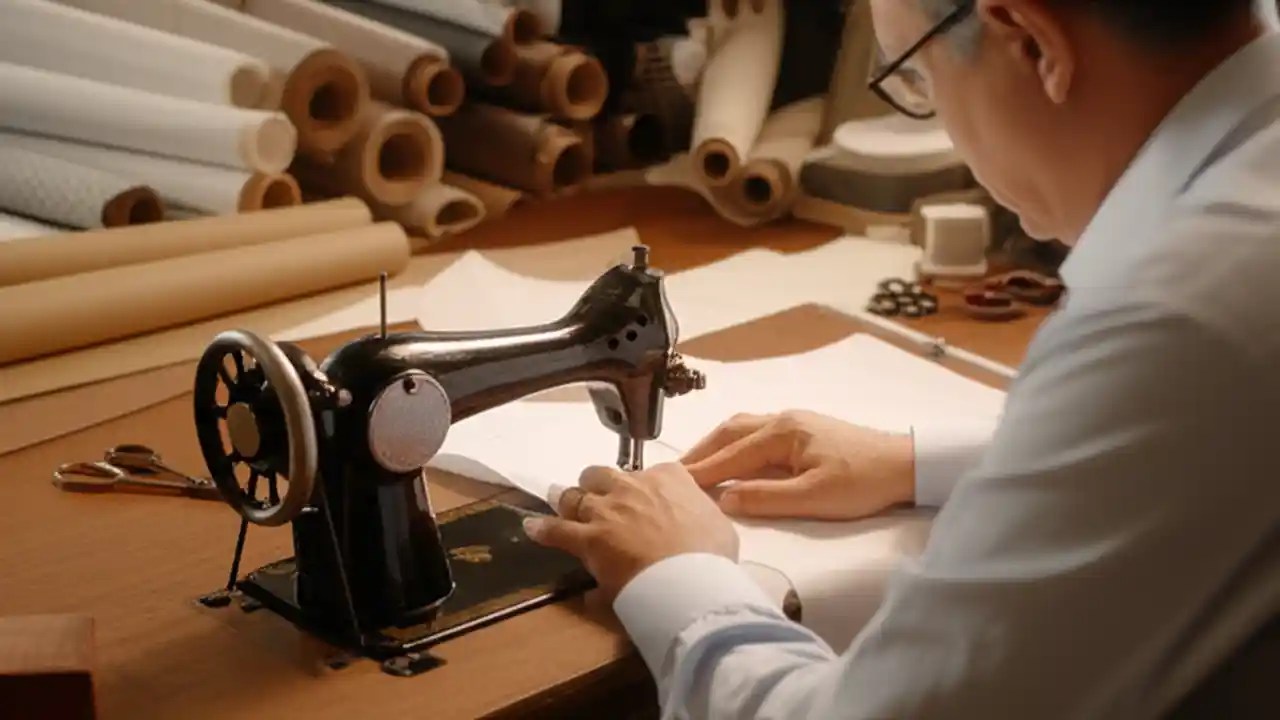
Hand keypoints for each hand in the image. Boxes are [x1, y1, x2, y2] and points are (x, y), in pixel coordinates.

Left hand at [522, 462, 737, 601]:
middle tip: (598, 499)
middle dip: (598, 485)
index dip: (645, 486)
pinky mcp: (588, 538)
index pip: (653, 472)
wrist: (689, 578)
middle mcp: (633, 485)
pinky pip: (556, 530)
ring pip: (576, 496)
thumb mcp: (719, 527)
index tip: (645, 499)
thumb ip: (701, 517)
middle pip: (603, 475)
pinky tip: (532, 527)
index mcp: (669, 478)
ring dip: (570, 501)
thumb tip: (692, 526)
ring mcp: (607, 510)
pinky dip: (543, 529)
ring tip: (563, 504)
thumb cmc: (712, 555)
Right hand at [681, 410, 914, 520]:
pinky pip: (756, 434)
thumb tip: (725, 499)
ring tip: (697, 468)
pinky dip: (735, 446)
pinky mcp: (804, 431)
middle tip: (676, 475)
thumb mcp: (813, 498)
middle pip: (729, 432)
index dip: (701, 472)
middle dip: (701, 453)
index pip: (730, 454)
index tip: (672, 486)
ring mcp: (794, 423)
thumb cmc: (862, 482)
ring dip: (716, 447)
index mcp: (782, 432)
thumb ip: (766, 498)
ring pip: (742, 429)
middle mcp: (782, 420)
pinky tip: (732, 460)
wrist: (906, 465)